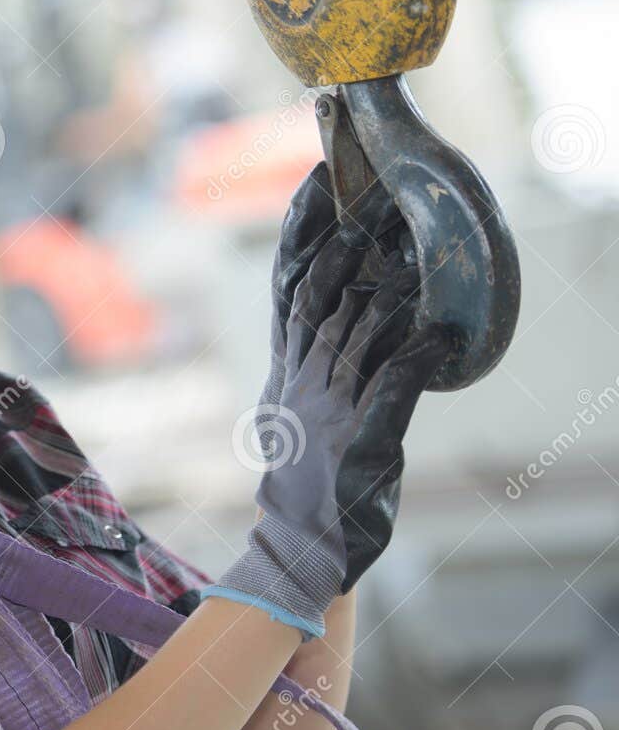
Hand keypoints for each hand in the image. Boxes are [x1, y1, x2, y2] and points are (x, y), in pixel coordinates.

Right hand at [204, 199, 452, 639]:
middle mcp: (304, 381)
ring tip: (409, 244)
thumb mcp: (300, 413)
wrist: (300, 548)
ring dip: (382, 286)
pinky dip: (415, 359)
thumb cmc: (310, 481)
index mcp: (289, 369)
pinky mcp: (364, 441)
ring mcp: (331, 409)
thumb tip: (350, 309)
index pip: (289, 284)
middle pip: (319, 295)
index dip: (301, 231)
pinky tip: (440, 334)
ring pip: (355, 333)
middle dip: (343, 242)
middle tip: (369, 193)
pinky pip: (393, 390)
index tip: (316, 180)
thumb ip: (320, 362)